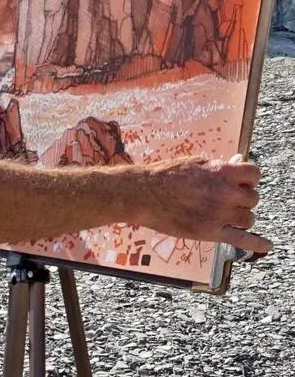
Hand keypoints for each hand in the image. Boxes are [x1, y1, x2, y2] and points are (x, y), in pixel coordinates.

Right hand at [137, 155, 270, 253]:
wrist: (142, 194)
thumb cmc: (164, 175)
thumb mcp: (194, 163)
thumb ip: (219, 166)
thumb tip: (237, 162)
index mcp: (221, 172)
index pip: (253, 174)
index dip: (247, 179)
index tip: (240, 183)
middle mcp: (225, 193)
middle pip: (252, 199)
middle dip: (242, 199)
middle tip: (227, 200)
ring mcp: (219, 214)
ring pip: (248, 218)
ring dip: (241, 217)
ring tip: (227, 215)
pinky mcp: (211, 232)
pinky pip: (243, 240)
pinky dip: (257, 243)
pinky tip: (265, 245)